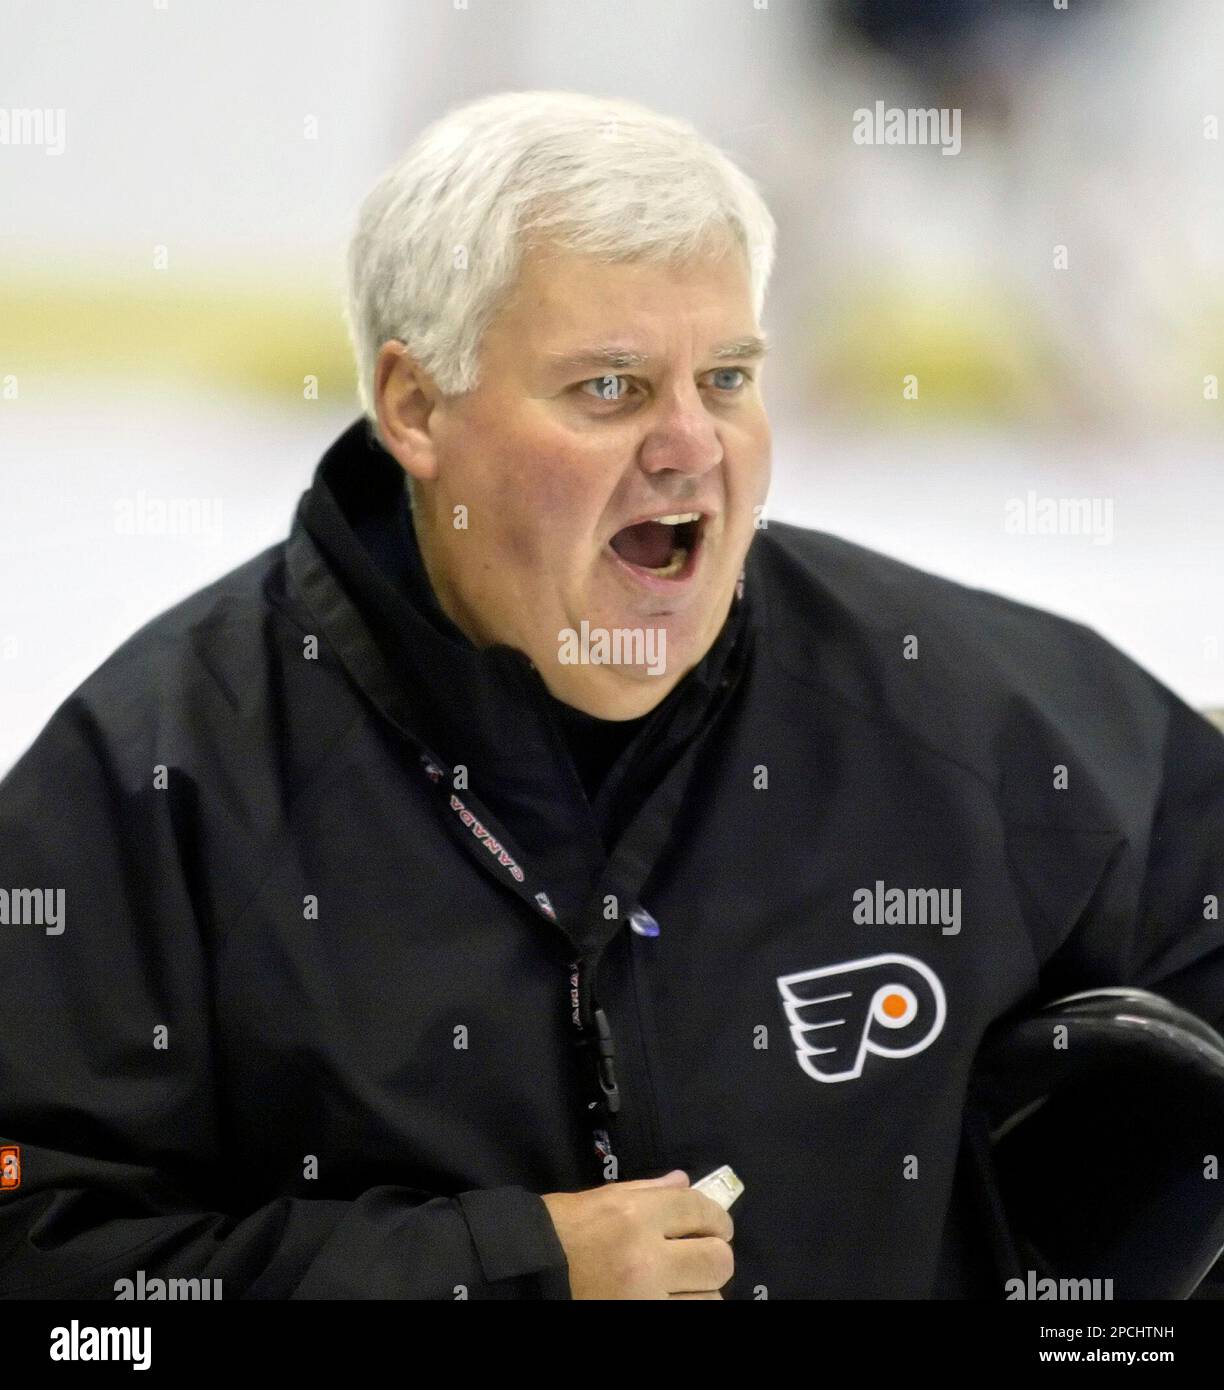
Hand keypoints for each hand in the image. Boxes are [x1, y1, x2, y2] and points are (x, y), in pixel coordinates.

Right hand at [540, 1169, 733, 1298]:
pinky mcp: (642, 1322)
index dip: (718, 1219)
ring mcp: (646, 1299)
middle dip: (713, 1256)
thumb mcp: (600, 1199)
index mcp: (635, 1216)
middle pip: (717, 1259)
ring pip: (709, 1300)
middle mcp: (647, 1258)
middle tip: (700, 1258)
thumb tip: (685, 1183)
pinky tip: (670, 1299)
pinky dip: (683, 1307)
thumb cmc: (558, 1231)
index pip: (701, 1210)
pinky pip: (685, 1317)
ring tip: (682, 1286)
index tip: (716, 1228)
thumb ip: (648, 1191)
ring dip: (700, 1292)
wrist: (524, 1275)